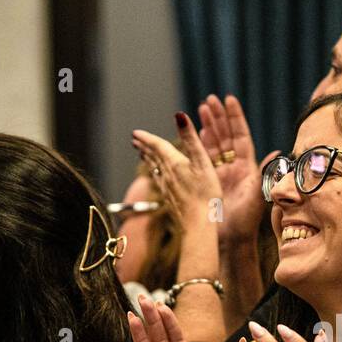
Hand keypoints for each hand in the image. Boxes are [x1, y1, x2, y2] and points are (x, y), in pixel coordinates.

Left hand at [133, 112, 223, 233]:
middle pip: (152, 157)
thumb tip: (179, 115)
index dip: (147, 137)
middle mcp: (167, 175)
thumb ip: (191, 138)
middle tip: (135, 139)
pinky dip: (155, 173)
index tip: (136, 132)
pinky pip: (160, 181)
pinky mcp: (171, 200)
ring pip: (155, 169)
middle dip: (144, 147)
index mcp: (175, 163)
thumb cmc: (206, 194)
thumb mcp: (202, 162)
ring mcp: (168, 189)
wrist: (199, 225)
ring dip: (148, 159)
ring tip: (142, 153)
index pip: (157, 146)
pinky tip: (157, 176)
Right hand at [196, 94, 273, 248]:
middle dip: (218, 117)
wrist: (232, 240)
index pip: (240, 135)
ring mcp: (222, 174)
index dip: (234, 117)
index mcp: (247, 167)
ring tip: (201, 109)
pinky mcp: (211, 182)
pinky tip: (194, 133)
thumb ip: (266, 172)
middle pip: (226, 136)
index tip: (229, 99)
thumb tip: (280, 153)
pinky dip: (200, 145)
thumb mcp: (260, 194)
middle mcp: (235, 168)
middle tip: (209, 100)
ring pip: (214, 145)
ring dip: (208, 127)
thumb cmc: (247, 221)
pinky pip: (204, 159)